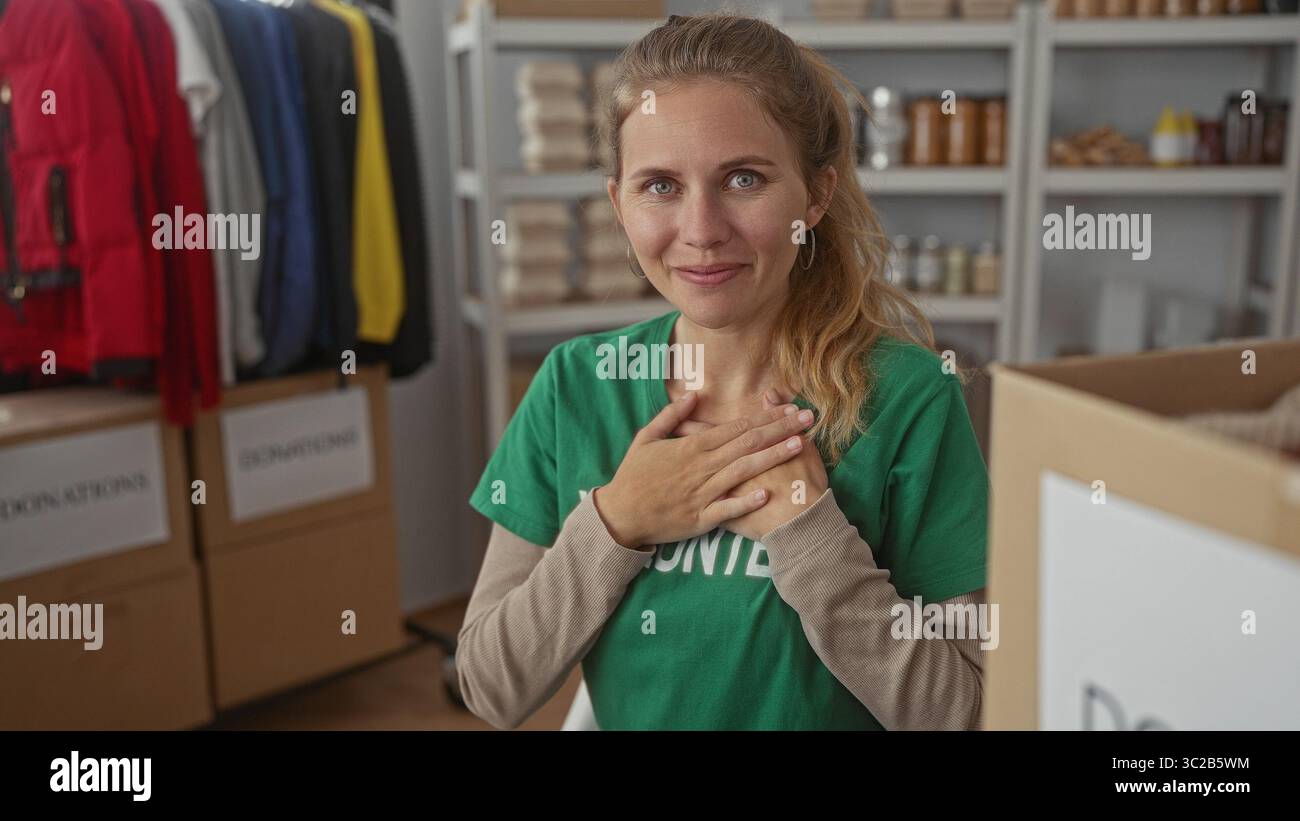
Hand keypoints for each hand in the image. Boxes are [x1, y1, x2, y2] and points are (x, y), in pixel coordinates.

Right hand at [591, 391, 813, 549]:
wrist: (620, 514)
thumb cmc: (634, 475)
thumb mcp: (647, 437)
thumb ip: (671, 415)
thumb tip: (693, 394)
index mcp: (691, 447)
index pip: (736, 427)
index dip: (765, 416)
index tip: (789, 408)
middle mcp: (701, 467)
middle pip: (747, 444)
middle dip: (780, 430)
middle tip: (808, 419)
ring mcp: (701, 493)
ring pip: (743, 472)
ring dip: (772, 458)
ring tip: (799, 446)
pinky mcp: (699, 518)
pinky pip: (727, 509)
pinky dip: (747, 502)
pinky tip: (768, 494)